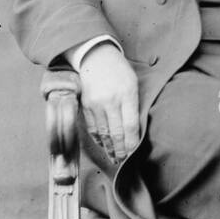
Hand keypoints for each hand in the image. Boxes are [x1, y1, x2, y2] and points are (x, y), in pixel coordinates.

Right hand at [77, 42, 140, 161]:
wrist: (95, 56)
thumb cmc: (119, 70)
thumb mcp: (133, 83)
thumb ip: (134, 104)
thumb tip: (134, 128)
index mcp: (127, 94)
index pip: (131, 125)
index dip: (131, 142)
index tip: (133, 153)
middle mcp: (111, 101)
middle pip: (116, 132)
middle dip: (120, 150)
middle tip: (123, 161)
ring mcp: (96, 104)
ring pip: (103, 133)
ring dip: (109, 148)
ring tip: (114, 158)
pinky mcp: (85, 106)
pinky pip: (92, 127)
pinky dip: (98, 139)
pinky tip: (103, 145)